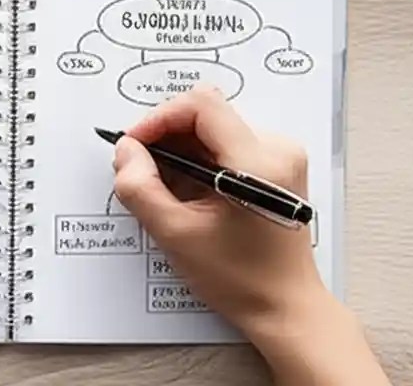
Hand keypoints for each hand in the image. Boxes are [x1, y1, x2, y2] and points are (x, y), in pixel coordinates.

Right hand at [113, 86, 389, 385]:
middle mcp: (277, 148)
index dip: (159, 117)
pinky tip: (189, 191)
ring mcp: (281, 155)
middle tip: (141, 169)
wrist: (286, 307)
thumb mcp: (176, 235)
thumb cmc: (240, 278)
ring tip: (166, 187)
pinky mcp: (277, 166)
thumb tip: (126, 150)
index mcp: (257, 162)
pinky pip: (227, 143)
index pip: (201, 105)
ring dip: (182, 149)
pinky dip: (199, 159)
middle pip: (206, 114)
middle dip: (166, 135)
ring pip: (214, 128)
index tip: (133, 144)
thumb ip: (141, 188)